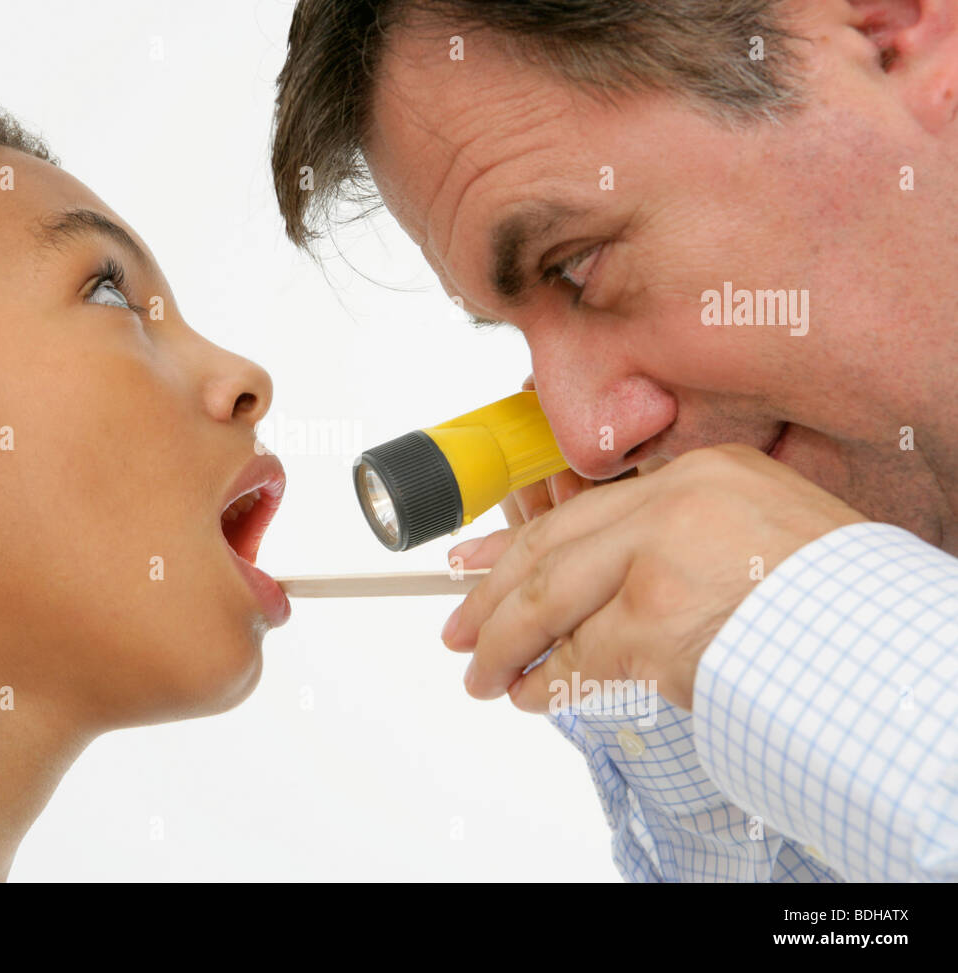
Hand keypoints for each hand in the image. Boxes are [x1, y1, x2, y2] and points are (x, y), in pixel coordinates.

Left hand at [441, 442, 867, 710]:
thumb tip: (593, 585)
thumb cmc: (827, 599)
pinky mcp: (657, 624)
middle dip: (490, 600)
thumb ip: (675, 542)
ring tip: (485, 676)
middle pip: (549, 552)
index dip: (513, 543)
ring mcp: (661, 563)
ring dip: (506, 647)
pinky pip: (577, 658)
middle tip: (457, 633)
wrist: (884, 643)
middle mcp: (673, 505)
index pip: (579, 509)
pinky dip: (545, 681)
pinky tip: (529, 695)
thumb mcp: (754, 534)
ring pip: (549, 605)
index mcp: (697, 475)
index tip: (470, 566)